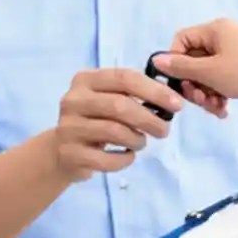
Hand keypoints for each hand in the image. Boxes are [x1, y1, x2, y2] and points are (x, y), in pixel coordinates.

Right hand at [52, 68, 184, 181]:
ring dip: (137, 140)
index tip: (176, 104)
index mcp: (85, 80)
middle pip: (120, 105)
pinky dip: (124, 159)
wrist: (61, 150)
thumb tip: (171, 100)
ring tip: (141, 142)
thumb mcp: (107, 99)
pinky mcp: (70, 154)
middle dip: (149, 119)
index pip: (124, 78)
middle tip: (163, 131)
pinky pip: (106, 159)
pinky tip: (127, 155)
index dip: (154, 91)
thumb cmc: (94, 120)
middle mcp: (73, 100)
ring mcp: (69, 127)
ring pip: (114, 131)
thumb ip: (132, 95)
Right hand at [152, 18, 237, 109]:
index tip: (178, 81)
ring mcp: (233, 55)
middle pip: (193, 60)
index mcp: (215, 29)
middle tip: (198, 99)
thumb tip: (157, 60)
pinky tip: (222, 110)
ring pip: (205, 75)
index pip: (181, 40)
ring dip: (205, 93)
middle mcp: (223, 38)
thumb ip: (181, 67)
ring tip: (213, 107)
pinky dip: (217, 96)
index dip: (175, 61)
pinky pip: (220, 82)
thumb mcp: (210, 72)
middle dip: (193, 83)